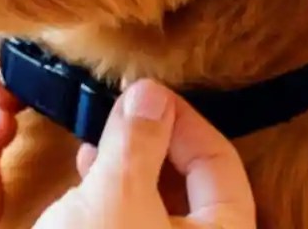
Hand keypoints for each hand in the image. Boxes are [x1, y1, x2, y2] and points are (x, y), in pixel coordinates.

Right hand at [35, 80, 255, 228]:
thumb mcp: (118, 196)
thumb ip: (139, 141)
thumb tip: (151, 91)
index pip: (221, 161)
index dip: (184, 119)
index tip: (145, 93)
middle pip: (192, 182)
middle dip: (155, 139)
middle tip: (123, 109)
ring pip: (159, 202)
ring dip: (131, 163)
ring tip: (101, 136)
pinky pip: (133, 221)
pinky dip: (115, 194)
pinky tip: (86, 172)